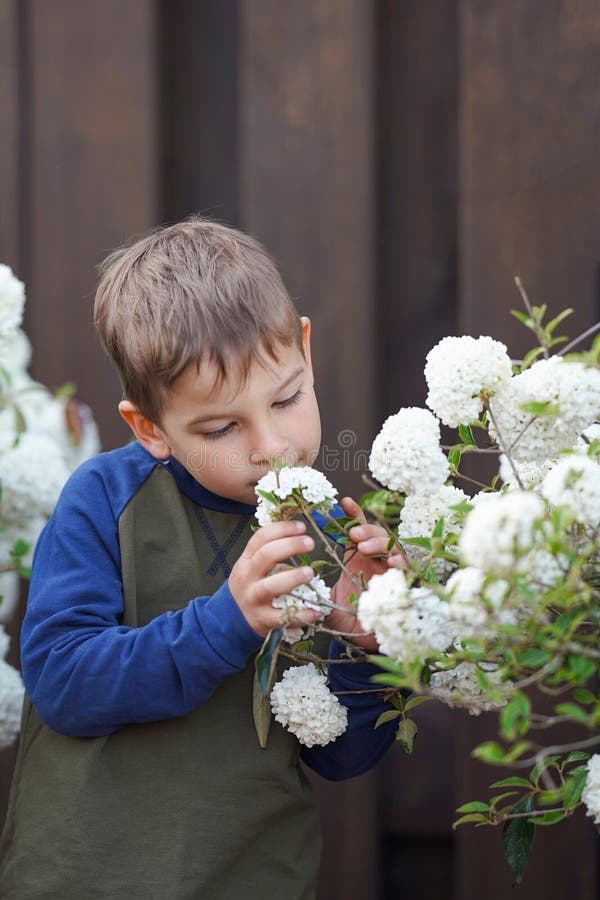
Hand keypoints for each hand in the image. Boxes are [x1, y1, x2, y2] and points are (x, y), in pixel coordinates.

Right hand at [229, 520, 320, 637]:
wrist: (232, 618)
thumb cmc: (251, 585)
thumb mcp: (253, 565)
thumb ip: (269, 549)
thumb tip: (296, 529)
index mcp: (247, 560)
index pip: (261, 538)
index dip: (282, 529)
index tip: (302, 526)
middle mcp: (248, 577)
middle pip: (266, 555)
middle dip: (290, 546)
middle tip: (310, 542)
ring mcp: (254, 599)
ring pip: (270, 586)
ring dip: (292, 577)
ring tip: (310, 572)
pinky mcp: (264, 620)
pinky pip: (283, 617)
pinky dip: (301, 615)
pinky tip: (316, 610)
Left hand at [329, 497, 404, 650]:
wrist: (362, 643)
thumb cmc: (345, 619)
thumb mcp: (325, 600)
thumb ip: (314, 587)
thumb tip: (294, 576)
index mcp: (358, 559)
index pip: (358, 531)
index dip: (353, 515)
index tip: (343, 503)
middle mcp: (377, 562)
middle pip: (378, 536)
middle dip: (367, 531)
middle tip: (354, 535)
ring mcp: (392, 573)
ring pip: (393, 548)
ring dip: (380, 544)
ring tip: (364, 547)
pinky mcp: (405, 587)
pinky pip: (410, 571)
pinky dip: (403, 564)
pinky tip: (392, 563)